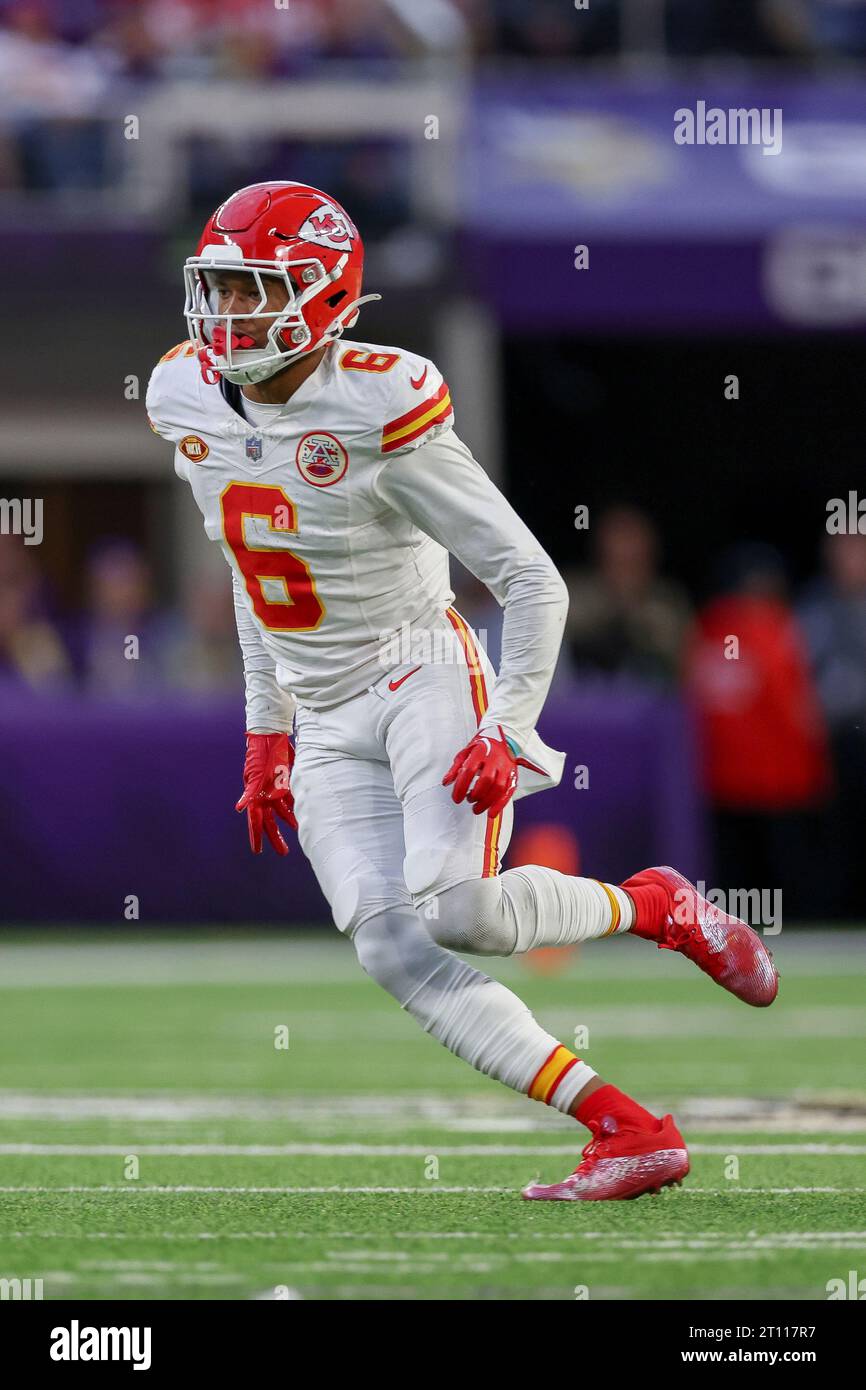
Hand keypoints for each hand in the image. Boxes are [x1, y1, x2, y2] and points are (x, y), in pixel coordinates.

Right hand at [235, 732, 296, 855]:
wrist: (272, 736)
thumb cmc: (261, 755)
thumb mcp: (255, 775)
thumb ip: (250, 793)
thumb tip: (239, 809)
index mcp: (256, 795)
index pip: (256, 821)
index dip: (256, 837)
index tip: (257, 852)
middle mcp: (265, 795)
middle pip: (270, 821)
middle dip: (275, 836)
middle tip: (283, 852)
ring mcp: (275, 789)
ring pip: (282, 811)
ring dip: (288, 821)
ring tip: (297, 831)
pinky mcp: (285, 781)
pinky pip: (291, 798)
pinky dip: (295, 806)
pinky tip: (303, 814)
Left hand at [443, 725, 518, 817]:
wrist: (504, 738)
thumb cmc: (483, 747)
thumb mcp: (465, 753)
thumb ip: (455, 769)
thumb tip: (446, 783)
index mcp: (480, 752)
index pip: (469, 771)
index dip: (461, 787)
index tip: (456, 798)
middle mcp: (495, 759)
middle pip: (486, 780)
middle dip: (475, 795)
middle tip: (468, 800)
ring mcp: (506, 768)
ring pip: (498, 788)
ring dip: (486, 802)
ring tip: (476, 808)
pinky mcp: (513, 775)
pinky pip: (508, 792)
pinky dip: (500, 805)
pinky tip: (491, 813)